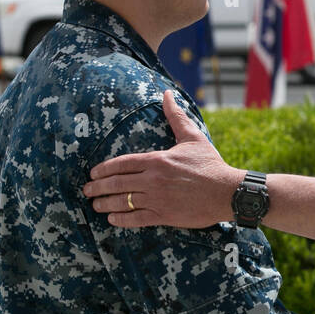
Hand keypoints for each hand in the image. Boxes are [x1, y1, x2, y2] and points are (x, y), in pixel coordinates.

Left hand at [82, 91, 240, 227]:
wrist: (227, 192)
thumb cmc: (210, 164)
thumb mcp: (193, 137)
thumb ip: (176, 117)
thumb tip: (167, 94)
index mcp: (158, 160)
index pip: (122, 163)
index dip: (104, 169)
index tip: (93, 174)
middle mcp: (154, 179)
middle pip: (117, 183)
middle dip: (98, 188)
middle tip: (87, 191)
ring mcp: (158, 198)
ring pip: (123, 202)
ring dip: (105, 204)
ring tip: (96, 206)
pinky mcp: (164, 215)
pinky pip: (137, 218)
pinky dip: (122, 219)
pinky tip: (113, 218)